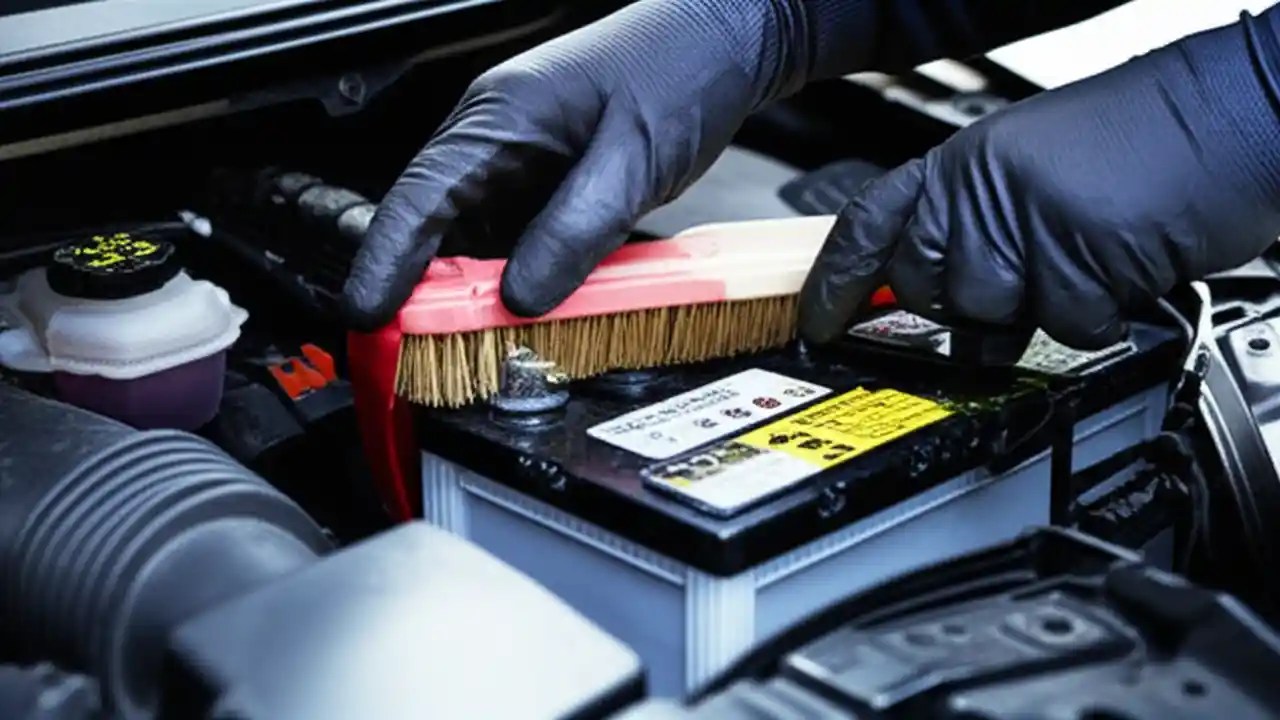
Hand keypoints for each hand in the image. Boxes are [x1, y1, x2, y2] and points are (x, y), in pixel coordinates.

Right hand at [341, 0, 813, 330]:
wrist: (727, 41)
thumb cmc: (679, 68)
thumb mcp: (632, 158)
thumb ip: (576, 229)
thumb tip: (523, 298)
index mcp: (498, 119)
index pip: (418, 198)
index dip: (384, 262)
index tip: (365, 314)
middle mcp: (497, 140)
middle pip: (437, 228)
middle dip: (423, 293)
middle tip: (416, 353)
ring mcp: (522, 163)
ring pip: (477, 242)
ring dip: (474, 294)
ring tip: (473, 347)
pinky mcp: (551, 185)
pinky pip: (517, 241)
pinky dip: (517, 281)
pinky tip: (530, 314)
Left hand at [799, 9, 1279, 349]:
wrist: (1238, 109)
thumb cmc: (1146, 137)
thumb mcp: (1032, 162)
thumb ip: (974, 215)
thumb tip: (935, 279)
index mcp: (964, 159)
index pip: (870, 221)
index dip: (836, 280)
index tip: (819, 322)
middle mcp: (983, 187)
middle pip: (926, 288)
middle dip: (966, 304)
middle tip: (1028, 273)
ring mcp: (1026, 221)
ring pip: (991, 317)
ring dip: (1041, 308)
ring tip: (1087, 257)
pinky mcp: (1078, 257)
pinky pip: (1065, 327)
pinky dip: (1099, 315)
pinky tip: (1122, 268)